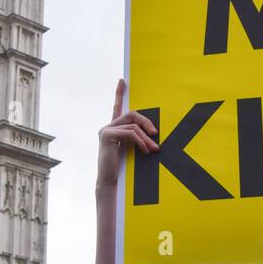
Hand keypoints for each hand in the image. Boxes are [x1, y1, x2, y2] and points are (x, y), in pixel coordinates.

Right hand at [96, 79, 157, 194]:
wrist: (110, 183)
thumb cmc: (123, 170)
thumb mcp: (132, 150)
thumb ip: (138, 138)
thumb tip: (154, 133)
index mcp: (114, 128)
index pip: (117, 107)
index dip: (119, 93)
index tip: (122, 80)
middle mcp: (108, 127)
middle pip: (132, 114)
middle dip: (147, 123)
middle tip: (156, 135)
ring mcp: (106, 130)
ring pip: (133, 125)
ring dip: (146, 138)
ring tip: (154, 150)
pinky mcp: (107, 136)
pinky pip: (130, 133)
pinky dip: (141, 142)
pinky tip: (145, 151)